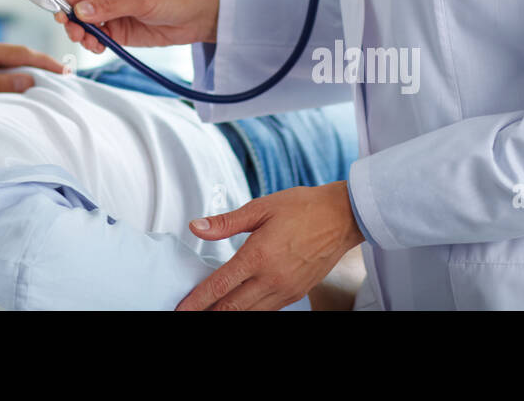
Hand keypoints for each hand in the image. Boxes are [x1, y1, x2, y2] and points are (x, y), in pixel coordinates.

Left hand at [0, 37, 67, 99]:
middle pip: (17, 54)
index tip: (66, 73)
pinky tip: (18, 85)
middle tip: (63, 78)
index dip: (45, 62)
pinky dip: (11, 75)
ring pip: (7, 61)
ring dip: (26, 70)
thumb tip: (30, 78)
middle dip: (40, 64)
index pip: (21, 52)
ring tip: (47, 83)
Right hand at [49, 0, 219, 53]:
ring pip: (81, 24)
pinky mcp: (115, 29)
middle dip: (71, 21)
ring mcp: (108, 10)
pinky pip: (94, 37)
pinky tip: (99, 47)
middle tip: (78, 34)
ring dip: (80, 35)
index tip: (63, 17)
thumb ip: (109, 6)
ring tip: (91, 43)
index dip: (65, 0)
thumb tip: (79, 11)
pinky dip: (92, 43)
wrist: (197, 16)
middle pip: (73, 6)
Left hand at [176, 181, 363, 310]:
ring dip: (228, 314)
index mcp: (259, 255)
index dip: (197, 300)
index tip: (181, 308)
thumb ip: (226, 222)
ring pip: (250, 314)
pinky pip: (268, 310)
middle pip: (232, 308)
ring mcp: (286, 290)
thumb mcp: (261, 207)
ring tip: (210, 311)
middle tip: (189, 313)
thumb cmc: (303, 207)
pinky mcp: (297, 293)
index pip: (220, 285)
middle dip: (209, 312)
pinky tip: (239, 307)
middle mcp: (272, 278)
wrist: (342, 217)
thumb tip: (196, 227)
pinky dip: (250, 312)